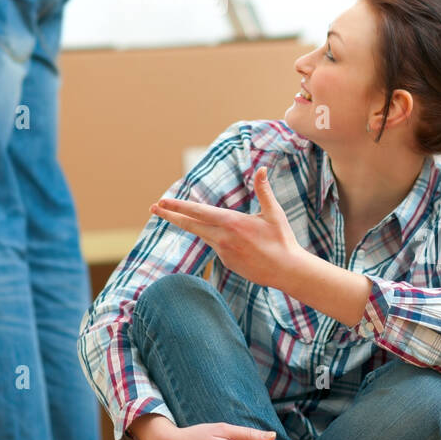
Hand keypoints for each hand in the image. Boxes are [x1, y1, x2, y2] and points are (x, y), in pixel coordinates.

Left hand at [150, 166, 300, 288]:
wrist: (286, 271)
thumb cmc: (282, 239)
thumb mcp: (273, 213)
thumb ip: (264, 190)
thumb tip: (262, 169)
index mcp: (231, 222)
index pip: (197, 212)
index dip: (178, 206)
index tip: (162, 201)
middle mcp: (222, 238)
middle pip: (190, 225)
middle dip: (170, 215)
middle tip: (154, 207)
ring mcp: (223, 252)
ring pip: (203, 235)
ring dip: (192, 225)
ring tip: (179, 215)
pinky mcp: (227, 262)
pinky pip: (216, 246)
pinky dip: (216, 238)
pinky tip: (233, 240)